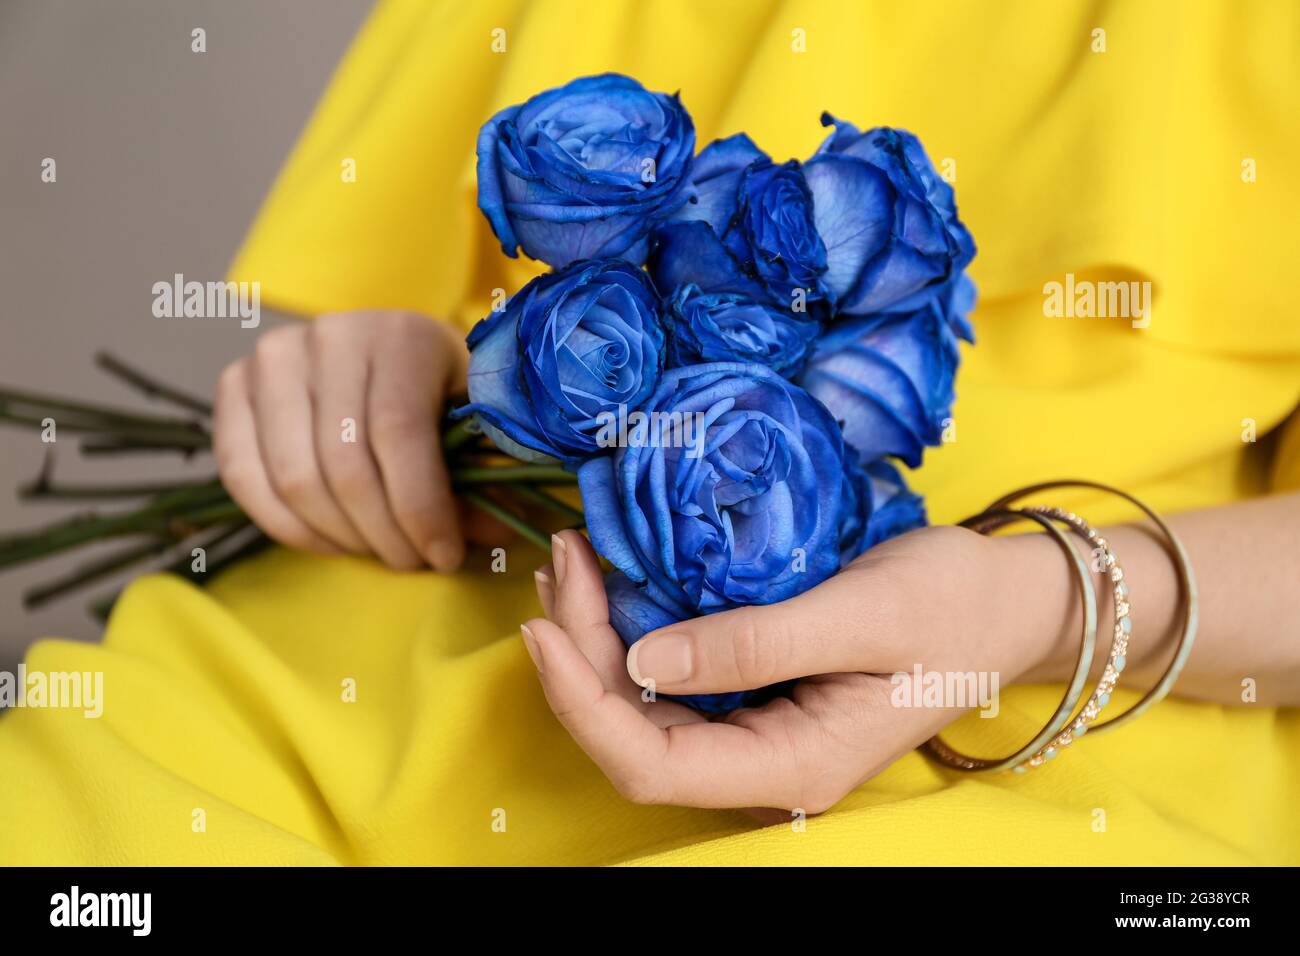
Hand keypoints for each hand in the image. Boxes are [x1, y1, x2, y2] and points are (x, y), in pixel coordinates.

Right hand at [213, 311, 501, 570]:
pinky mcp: (234, 384)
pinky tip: (329, 542)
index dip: (420, 508)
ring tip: (376, 552)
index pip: (398, 435)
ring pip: (294, 478)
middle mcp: (330, 336)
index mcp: (400, 335)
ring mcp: (273, 357)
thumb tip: (491, 535)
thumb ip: (480, 474)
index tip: (444, 556)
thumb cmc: (437, 388)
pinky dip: (287, 526)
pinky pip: (243, 476)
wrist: (385, 348)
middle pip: (344, 465)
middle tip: (411, 562)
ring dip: (338, 536)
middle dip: (382, 534)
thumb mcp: (472, 420)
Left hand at [523, 527, 1066, 812]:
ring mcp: (757, 733)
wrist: (1006, 601)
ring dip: (597, 634)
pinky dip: (634, 625)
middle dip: (581, 650)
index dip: (583, 704)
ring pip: (645, 704)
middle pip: (634, 732)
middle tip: (563, 555)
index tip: (543, 625)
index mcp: (791, 766)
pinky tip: (614, 576)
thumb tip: (644, 658)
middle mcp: (763, 764)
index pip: (652, 765)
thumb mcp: (862, 616)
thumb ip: (756, 642)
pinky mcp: (756, 695)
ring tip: (572, 557)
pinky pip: (674, 676)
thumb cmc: (952, 606)